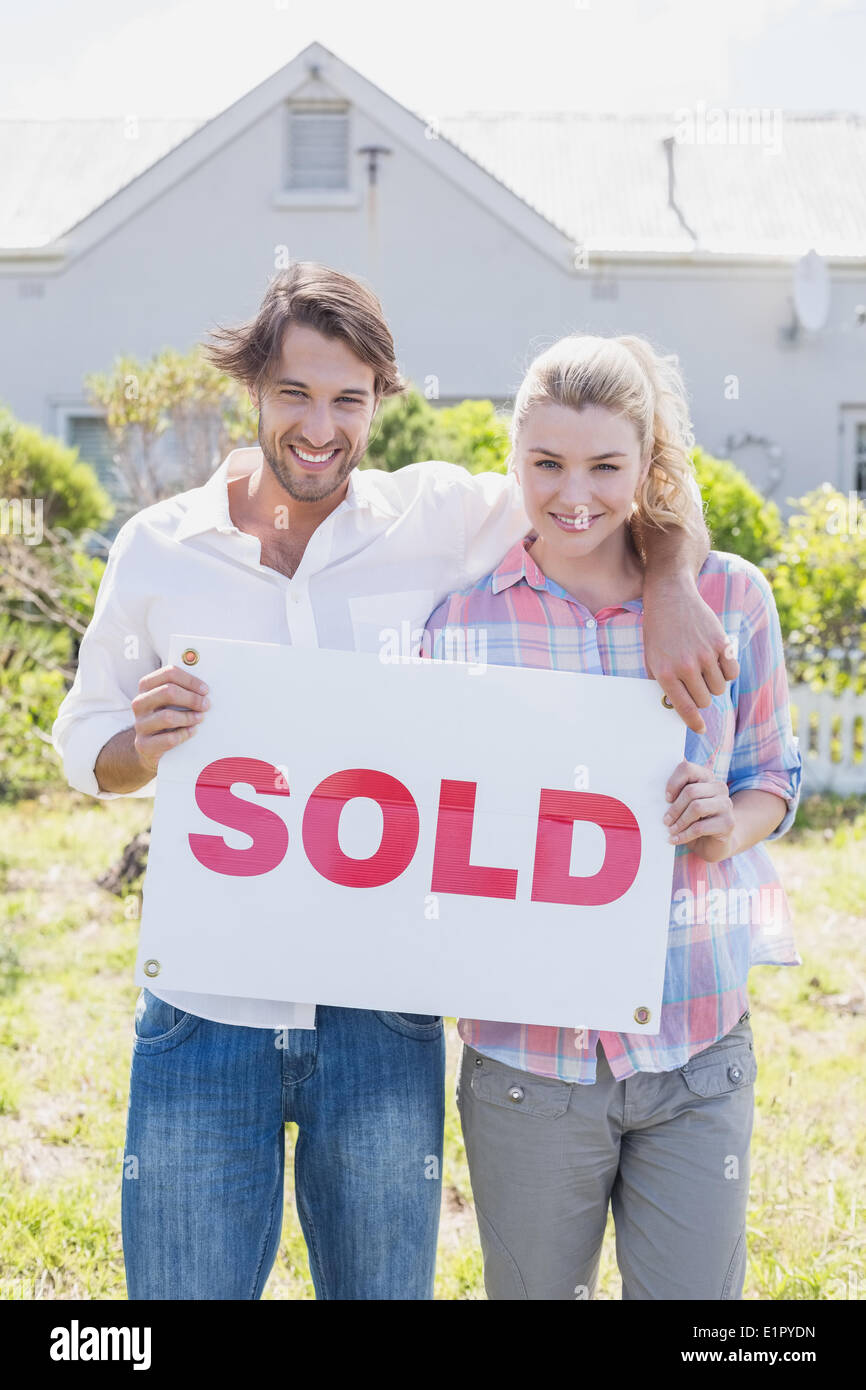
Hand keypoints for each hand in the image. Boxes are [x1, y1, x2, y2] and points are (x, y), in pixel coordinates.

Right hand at [131, 664, 209, 775]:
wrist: (149, 748)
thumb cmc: (166, 719)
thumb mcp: (171, 701)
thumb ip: (182, 690)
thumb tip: (204, 687)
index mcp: (147, 686)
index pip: (169, 673)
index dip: (190, 680)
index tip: (205, 690)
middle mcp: (140, 703)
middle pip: (168, 692)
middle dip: (192, 698)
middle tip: (206, 705)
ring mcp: (140, 724)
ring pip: (168, 716)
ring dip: (189, 717)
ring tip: (199, 718)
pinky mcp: (144, 744)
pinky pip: (169, 738)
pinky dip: (184, 734)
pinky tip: (191, 732)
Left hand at [643, 576, 738, 733]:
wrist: (670, 597)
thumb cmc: (659, 631)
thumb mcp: (652, 658)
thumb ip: (664, 683)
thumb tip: (678, 706)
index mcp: (665, 672)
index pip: (684, 707)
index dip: (693, 722)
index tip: (700, 729)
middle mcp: (685, 666)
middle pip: (704, 700)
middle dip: (701, 697)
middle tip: (696, 685)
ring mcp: (705, 654)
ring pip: (719, 688)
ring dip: (713, 684)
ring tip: (703, 670)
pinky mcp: (721, 643)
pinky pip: (732, 672)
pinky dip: (727, 672)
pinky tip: (717, 663)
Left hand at [664, 759, 736, 861]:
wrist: (713, 843)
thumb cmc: (693, 821)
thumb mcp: (683, 805)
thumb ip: (675, 793)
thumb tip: (654, 789)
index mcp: (706, 777)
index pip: (687, 768)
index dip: (673, 782)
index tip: (666, 798)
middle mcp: (719, 787)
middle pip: (691, 791)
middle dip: (674, 808)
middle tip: (665, 821)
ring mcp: (726, 804)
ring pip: (697, 807)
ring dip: (679, 822)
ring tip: (671, 831)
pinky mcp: (728, 822)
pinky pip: (700, 827)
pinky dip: (684, 835)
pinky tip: (676, 839)